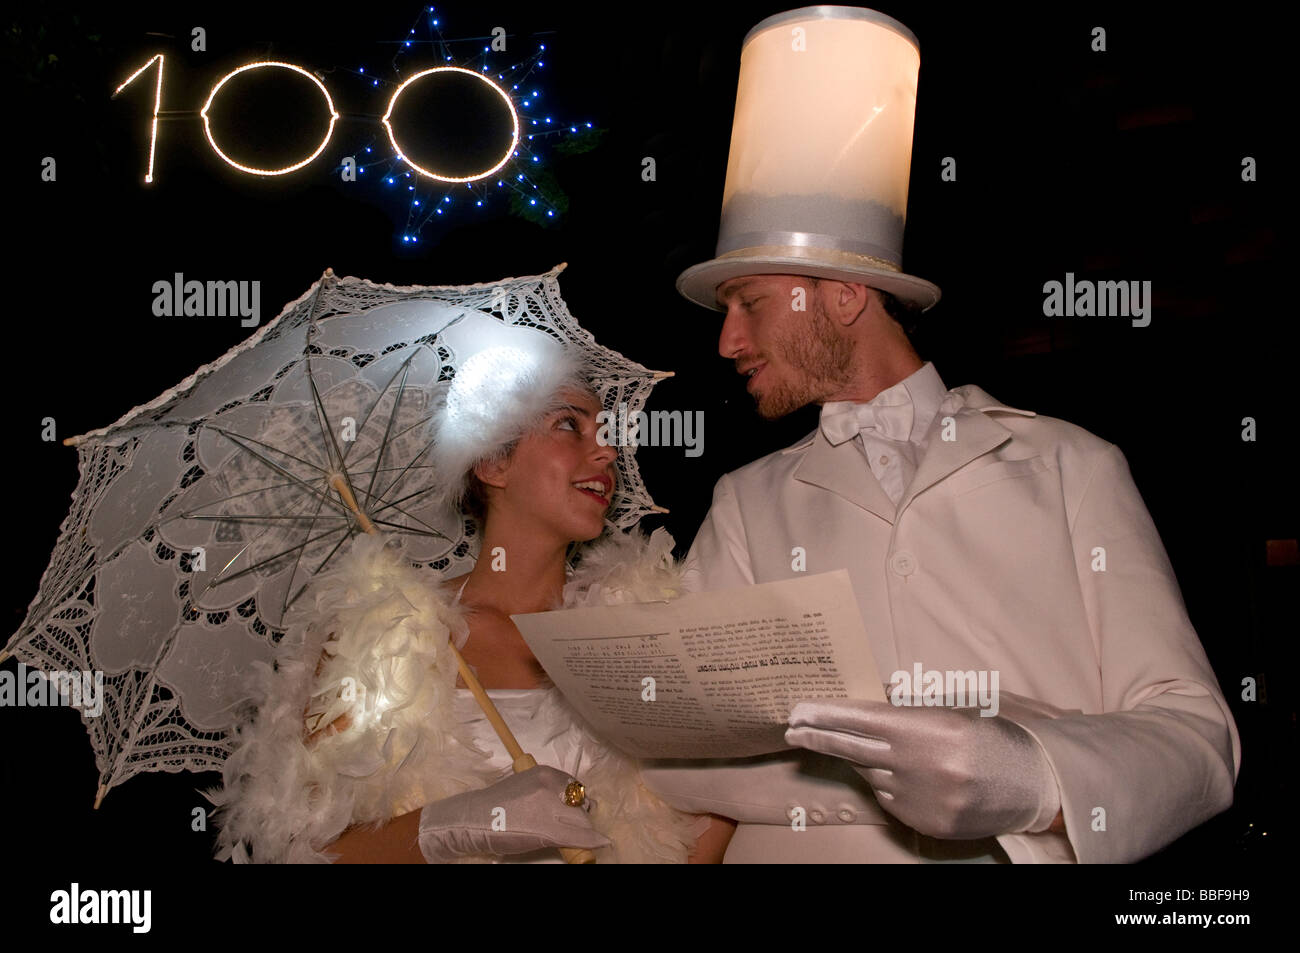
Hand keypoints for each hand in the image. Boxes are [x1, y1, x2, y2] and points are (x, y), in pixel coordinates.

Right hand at [417, 766, 610, 861]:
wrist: (474, 819)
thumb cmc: (496, 805)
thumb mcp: (524, 785)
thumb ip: (546, 789)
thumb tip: (567, 800)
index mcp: (545, 773)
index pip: (574, 786)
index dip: (576, 801)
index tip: (575, 809)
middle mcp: (550, 786)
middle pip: (579, 804)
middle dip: (581, 816)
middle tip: (576, 826)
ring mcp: (550, 808)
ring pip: (581, 821)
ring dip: (583, 829)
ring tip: (582, 836)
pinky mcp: (548, 830)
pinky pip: (579, 836)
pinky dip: (592, 840)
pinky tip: (601, 843)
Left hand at [786, 698, 1060, 839]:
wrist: (1036, 783)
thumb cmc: (993, 736)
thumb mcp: (952, 708)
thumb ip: (906, 705)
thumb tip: (862, 694)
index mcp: (929, 728)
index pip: (862, 719)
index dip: (827, 714)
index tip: (799, 710)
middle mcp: (921, 765)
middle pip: (854, 748)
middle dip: (820, 737)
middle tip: (793, 729)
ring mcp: (922, 799)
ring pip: (871, 774)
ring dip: (865, 760)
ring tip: (879, 749)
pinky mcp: (925, 823)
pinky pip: (889, 799)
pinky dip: (888, 784)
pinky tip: (905, 775)